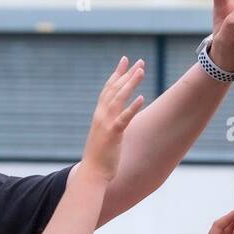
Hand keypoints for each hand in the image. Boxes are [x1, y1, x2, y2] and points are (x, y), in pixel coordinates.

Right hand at [82, 57, 144, 181]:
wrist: (92, 172)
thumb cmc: (100, 156)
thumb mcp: (106, 135)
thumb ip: (111, 124)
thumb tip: (119, 118)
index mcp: (99, 114)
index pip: (108, 89)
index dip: (117, 74)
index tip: (125, 61)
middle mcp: (101, 115)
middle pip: (115, 89)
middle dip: (127, 74)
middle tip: (139, 61)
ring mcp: (106, 124)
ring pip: (119, 99)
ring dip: (130, 84)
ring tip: (141, 71)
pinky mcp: (113, 134)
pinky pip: (124, 118)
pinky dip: (132, 107)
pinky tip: (142, 98)